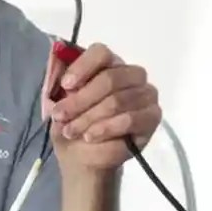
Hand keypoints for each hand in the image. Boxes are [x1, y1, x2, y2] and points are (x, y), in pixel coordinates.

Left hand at [42, 42, 160, 171]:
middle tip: (61, 116)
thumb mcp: (59, 104)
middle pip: (110, 78)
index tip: (65, 86)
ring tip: (72, 131)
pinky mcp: (152, 117)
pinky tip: (91, 136)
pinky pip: (130, 119)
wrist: (82, 157)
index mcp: (109, 64)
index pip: (101, 53)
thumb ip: (60, 84)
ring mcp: (146, 94)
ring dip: (90, 117)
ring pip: (118, 100)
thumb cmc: (73, 124)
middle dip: (81, 100)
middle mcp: (132, 75)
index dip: (82, 67)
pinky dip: (107, 128)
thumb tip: (59, 67)